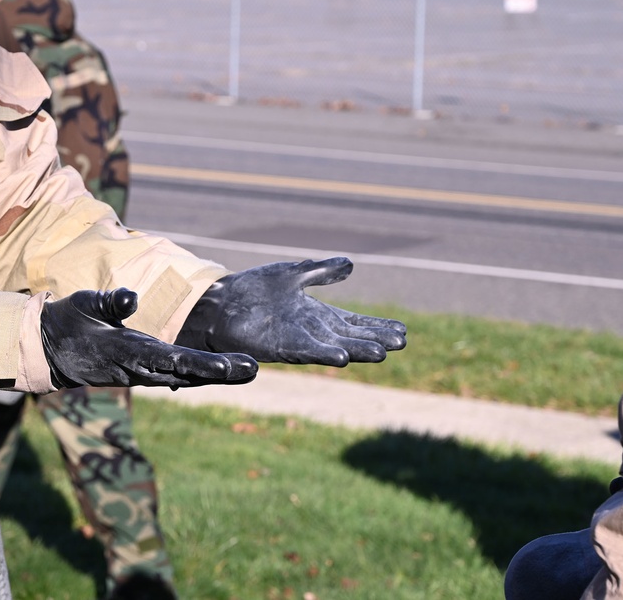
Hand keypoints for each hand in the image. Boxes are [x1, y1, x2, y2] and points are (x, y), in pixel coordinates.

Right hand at [41, 288, 257, 388]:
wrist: (48, 350)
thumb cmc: (69, 321)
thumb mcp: (84, 304)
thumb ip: (110, 302)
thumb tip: (133, 297)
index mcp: (127, 352)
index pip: (170, 359)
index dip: (200, 364)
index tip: (226, 366)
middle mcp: (138, 368)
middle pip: (186, 373)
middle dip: (221, 372)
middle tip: (253, 368)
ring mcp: (140, 373)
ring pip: (184, 377)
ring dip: (215, 374)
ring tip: (248, 369)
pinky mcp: (140, 373)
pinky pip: (175, 375)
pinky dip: (199, 373)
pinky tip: (221, 371)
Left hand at [175, 258, 406, 366]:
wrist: (220, 301)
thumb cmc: (254, 289)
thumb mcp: (294, 274)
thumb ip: (321, 271)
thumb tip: (351, 265)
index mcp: (318, 314)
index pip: (354, 322)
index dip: (376, 327)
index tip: (402, 331)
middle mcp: (313, 330)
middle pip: (351, 337)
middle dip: (374, 339)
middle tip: (401, 343)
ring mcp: (298, 339)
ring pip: (335, 347)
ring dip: (357, 351)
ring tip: (381, 353)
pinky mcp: (280, 346)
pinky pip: (307, 352)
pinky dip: (324, 354)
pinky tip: (341, 358)